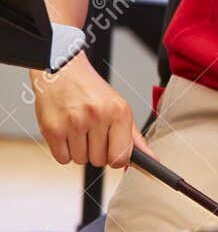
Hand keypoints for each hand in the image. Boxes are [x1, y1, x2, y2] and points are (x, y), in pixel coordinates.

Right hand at [30, 53, 149, 169]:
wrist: (62, 70)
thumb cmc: (91, 90)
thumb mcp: (118, 107)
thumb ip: (134, 137)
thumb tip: (151, 159)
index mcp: (118, 111)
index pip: (121, 157)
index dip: (116, 158)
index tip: (112, 151)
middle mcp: (97, 116)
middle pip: (100, 161)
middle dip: (96, 151)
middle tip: (92, 132)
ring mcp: (74, 123)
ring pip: (80, 160)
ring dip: (79, 151)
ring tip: (78, 129)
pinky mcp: (53, 129)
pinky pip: (63, 159)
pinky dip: (64, 151)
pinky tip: (66, 132)